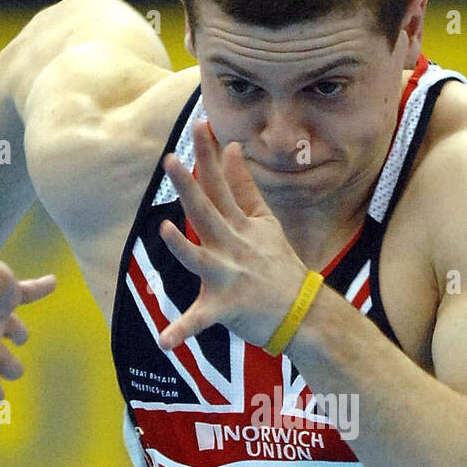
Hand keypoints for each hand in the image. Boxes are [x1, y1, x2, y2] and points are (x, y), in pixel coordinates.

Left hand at [156, 120, 309, 350]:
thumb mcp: (265, 223)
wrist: (303, 312)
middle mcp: (234, 247)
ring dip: (182, 246)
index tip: (198, 125)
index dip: (208, 156)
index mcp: (240, 226)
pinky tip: (165, 341)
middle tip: (170, 160)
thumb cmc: (279, 266)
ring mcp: (230, 277)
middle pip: (208, 213)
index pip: (221, 186)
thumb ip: (244, 186)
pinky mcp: (226, 309)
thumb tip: (231, 148)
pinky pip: (201, 321)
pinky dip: (182, 331)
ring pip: (202, 259)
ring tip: (163, 229)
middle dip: (190, 187)